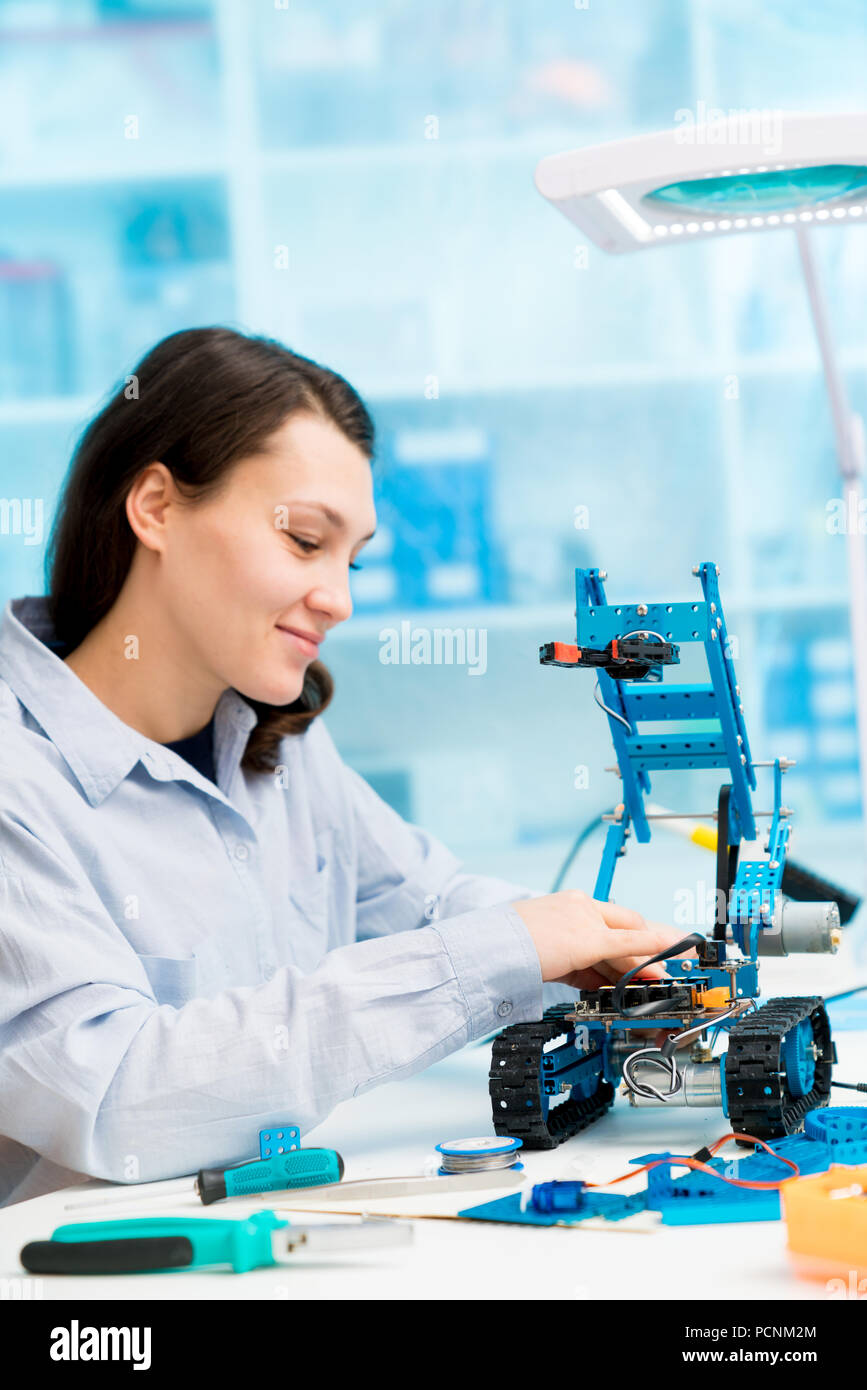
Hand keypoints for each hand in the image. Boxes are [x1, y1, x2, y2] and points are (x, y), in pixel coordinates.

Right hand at [509, 889, 696, 990]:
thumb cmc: (509, 949)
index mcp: (568, 903)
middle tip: (659, 964)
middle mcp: (580, 905)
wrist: (493, 946)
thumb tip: (598, 981)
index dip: (626, 936)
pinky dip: (651, 949)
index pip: (607, 919)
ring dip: (644, 959)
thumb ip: (576, 963)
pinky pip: (628, 944)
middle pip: (624, 923)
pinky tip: (666, 956)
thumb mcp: (548, 951)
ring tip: (663, 974)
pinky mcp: (589, 939)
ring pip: (626, 939)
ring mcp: (586, 919)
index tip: (638, 951)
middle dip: (643, 945)